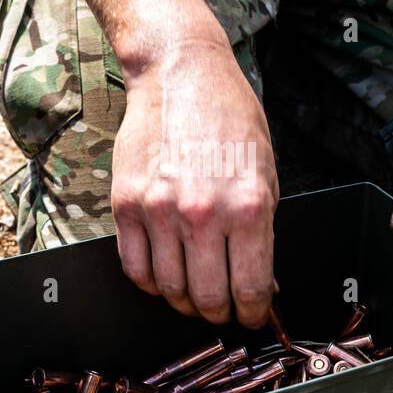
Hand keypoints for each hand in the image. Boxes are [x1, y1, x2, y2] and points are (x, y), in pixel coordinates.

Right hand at [111, 39, 278, 328]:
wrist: (182, 74)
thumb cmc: (230, 119)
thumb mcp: (266, 173)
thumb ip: (263, 232)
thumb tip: (264, 284)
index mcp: (249, 206)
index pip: (252, 288)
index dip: (254, 314)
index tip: (253, 317)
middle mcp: (203, 212)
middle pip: (208, 298)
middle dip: (219, 314)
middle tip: (223, 311)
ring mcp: (159, 210)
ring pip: (170, 289)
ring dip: (184, 301)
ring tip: (194, 294)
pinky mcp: (126, 204)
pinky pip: (135, 268)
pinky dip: (151, 282)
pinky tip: (165, 274)